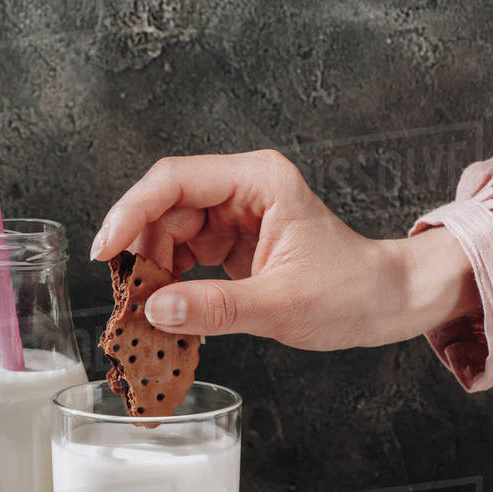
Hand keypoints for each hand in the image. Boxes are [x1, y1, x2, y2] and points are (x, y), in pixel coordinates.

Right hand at [90, 150, 478, 348]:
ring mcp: (236, 215)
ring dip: (152, 269)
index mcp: (258, 181)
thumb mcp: (282, 305)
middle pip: (165, 205)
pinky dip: (171, 282)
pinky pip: (185, 255)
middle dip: (139, 249)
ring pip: (170, 232)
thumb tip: (156, 311)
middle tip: (123, 294)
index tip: (106, 251)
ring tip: (144, 308)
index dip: (131, 212)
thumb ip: (216, 308)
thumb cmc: (352, 291)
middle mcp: (243, 189)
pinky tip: (169, 310)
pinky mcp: (233, 243)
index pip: (175, 181)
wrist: (386, 302)